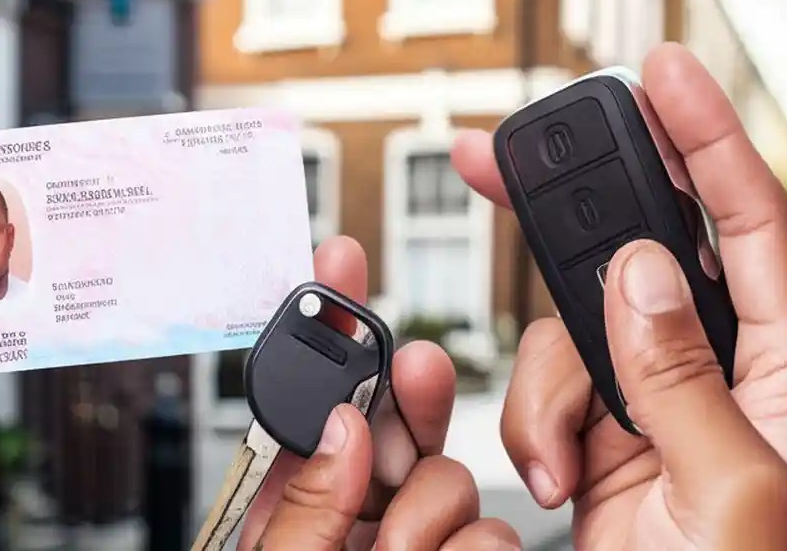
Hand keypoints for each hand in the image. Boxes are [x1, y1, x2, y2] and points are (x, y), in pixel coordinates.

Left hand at [238, 236, 520, 549]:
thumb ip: (304, 506)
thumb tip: (345, 430)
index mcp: (294, 501)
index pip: (312, 396)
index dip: (329, 326)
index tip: (339, 264)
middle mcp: (360, 510)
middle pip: (398, 416)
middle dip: (414, 390)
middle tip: (419, 369)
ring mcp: (422, 536)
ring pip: (454, 476)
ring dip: (430, 511)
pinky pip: (493, 531)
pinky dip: (470, 550)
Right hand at [451, 44, 786, 549]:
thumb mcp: (735, 499)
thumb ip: (684, 378)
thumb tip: (641, 271)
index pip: (748, 225)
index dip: (707, 137)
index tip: (663, 68)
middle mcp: (723, 372)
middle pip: (642, 247)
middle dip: (575, 208)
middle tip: (496, 155)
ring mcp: (659, 402)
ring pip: (573, 326)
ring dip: (546, 384)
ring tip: (562, 463)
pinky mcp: (607, 436)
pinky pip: (546, 388)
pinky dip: (532, 424)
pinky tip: (555, 481)